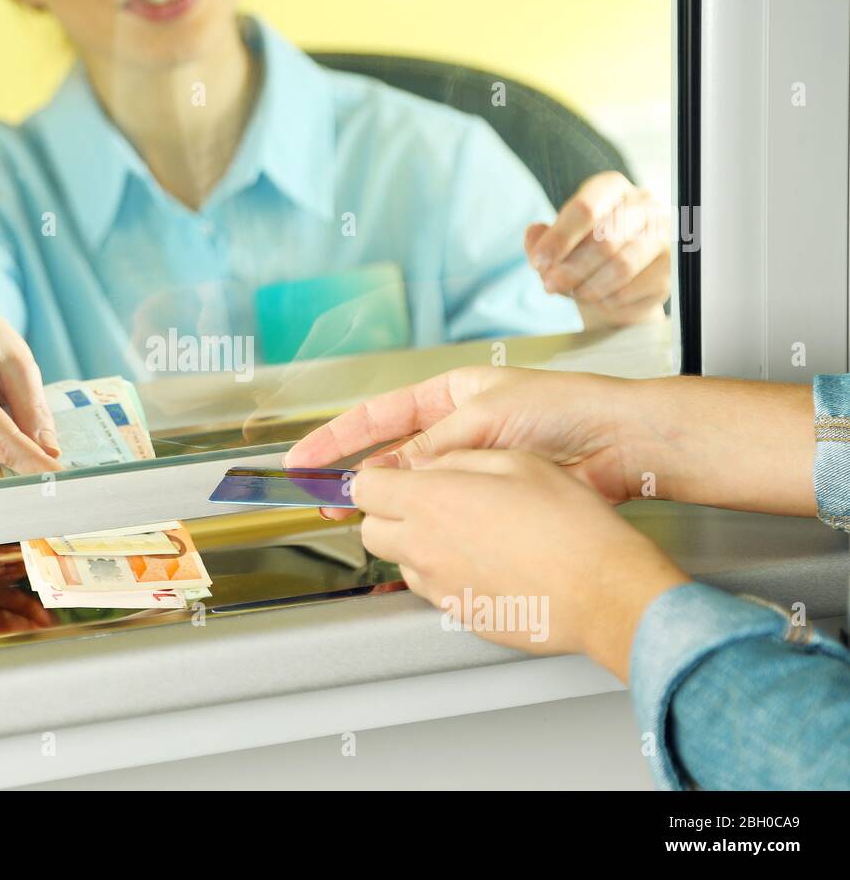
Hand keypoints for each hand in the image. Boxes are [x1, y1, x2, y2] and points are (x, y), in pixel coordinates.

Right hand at [288, 366, 643, 510]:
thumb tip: (392, 472)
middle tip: (317, 498)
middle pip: (387, 452)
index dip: (337, 437)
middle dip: (351, 474)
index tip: (304, 458)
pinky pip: (442, 505)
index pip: (378, 415)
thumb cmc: (563, 408)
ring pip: (411, 483)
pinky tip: (402, 528)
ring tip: (350, 517)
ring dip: (381, 499)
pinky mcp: (488, 491)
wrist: (619, 441)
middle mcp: (453, 427)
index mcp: (449, 394)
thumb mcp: (485, 416)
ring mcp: (469, 461)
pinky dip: (419, 517)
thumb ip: (433, 446)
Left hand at [353, 450, 689, 679]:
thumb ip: (461, 458)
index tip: (389, 475)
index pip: (364, 488)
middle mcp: (424, 547)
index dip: (377, 478)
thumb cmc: (571, 526)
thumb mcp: (517, 461)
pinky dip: (442, 573)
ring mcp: (438, 586)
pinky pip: (432, 589)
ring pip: (400, 561)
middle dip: (387, 513)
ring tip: (462, 531)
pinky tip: (482, 560)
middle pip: (371, 529)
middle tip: (423, 502)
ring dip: (415, 544)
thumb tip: (432, 462)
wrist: (603, 591)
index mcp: (431, 501)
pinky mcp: (458, 614)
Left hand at [526, 172, 670, 328]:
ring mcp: (663, 235)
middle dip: (571, 268)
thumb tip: (534, 232)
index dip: (559, 238)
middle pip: (605, 239)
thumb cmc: (585, 258)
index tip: (540, 262)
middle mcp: (644, 205)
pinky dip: (608, 300)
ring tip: (573, 293)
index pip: (587, 208)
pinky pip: (635, 289)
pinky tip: (599, 299)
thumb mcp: (558, 247)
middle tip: (551, 285)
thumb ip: (541, 241)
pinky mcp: (673, 268)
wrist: (621, 288)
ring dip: (589, 286)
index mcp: (611, 189)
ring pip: (622, 266)